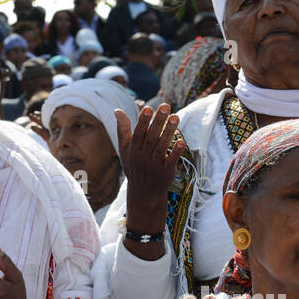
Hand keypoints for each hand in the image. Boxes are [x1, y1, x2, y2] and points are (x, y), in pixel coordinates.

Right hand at [117, 103, 182, 236]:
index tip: (148, 108)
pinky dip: (176, 152)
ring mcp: (155, 164)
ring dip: (169, 132)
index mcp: (133, 149)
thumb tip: (117, 110)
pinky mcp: (166, 172)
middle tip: (166, 106)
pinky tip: (181, 141)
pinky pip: (171, 161)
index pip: (138, 133)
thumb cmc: (134, 165)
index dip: (143, 121)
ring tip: (176, 117)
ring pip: (162, 146)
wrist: (143, 192)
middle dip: (158, 121)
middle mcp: (143, 156)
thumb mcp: (124, 149)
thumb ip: (122, 129)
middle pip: (152, 136)